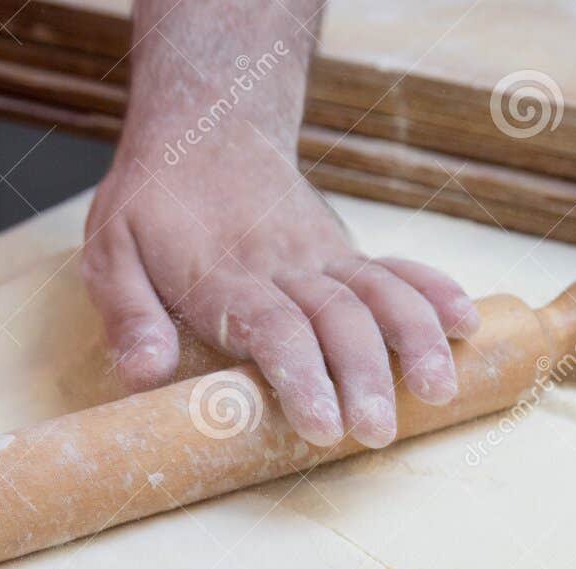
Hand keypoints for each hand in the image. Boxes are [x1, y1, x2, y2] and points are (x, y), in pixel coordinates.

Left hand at [82, 120, 480, 446]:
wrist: (205, 128)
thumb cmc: (152, 201)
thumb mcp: (109, 252)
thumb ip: (128, 314)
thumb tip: (144, 373)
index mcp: (222, 275)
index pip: (272, 328)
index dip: (301, 376)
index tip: (321, 424)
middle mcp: (281, 264)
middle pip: (335, 319)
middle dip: (364, 377)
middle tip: (378, 432)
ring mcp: (320, 255)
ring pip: (377, 293)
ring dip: (414, 340)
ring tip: (440, 390)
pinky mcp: (342, 251)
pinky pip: (394, 268)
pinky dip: (433, 292)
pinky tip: (466, 325)